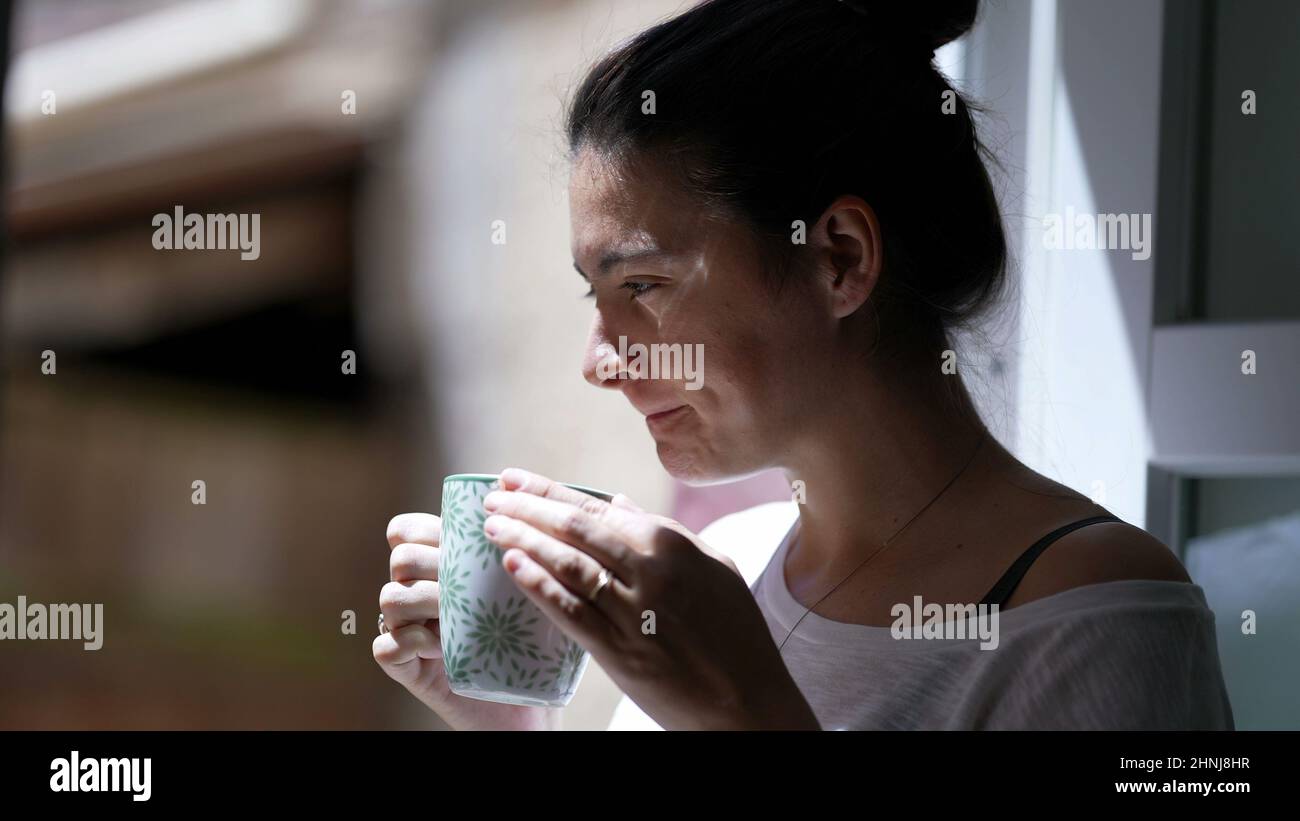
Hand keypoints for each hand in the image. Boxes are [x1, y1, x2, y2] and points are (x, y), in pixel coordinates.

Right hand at [373, 512, 557, 729]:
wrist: (528, 700)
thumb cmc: (530, 637)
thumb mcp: (526, 585)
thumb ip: (514, 546)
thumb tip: (513, 487)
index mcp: (436, 565)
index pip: (404, 530)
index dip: (422, 530)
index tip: (457, 545)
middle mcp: (414, 592)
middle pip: (401, 559)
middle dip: (435, 567)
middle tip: (469, 589)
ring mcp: (405, 628)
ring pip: (391, 597)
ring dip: (428, 604)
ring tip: (461, 620)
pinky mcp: (403, 666)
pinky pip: (385, 646)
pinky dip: (412, 642)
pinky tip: (443, 648)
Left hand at [481, 468, 819, 729]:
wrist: (748, 703)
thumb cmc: (735, 634)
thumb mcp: (714, 568)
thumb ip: (666, 533)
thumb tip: (619, 504)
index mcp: (672, 543)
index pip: (596, 507)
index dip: (549, 491)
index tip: (512, 479)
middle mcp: (651, 569)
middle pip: (575, 528)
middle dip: (526, 508)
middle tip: (490, 497)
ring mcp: (635, 610)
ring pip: (568, 563)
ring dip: (524, 539)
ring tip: (491, 527)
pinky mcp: (621, 651)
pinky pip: (571, 611)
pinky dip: (539, 585)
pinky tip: (512, 567)